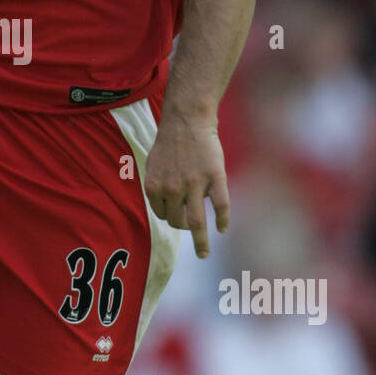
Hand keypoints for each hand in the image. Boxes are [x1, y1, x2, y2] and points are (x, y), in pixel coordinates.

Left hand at [144, 112, 229, 258]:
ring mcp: (194, 184)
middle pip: (177, 222)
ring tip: (203, 254)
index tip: (178, 214)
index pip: (162, 214)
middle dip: (183, 226)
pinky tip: (222, 229)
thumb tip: (165, 211)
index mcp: (155, 186)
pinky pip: (220, 206)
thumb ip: (157, 188)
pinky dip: (222, 221)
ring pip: (196, 222)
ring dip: (200, 242)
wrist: (187, 120)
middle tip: (191, 225)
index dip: (170, 216)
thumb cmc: (170, 143)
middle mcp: (173, 189)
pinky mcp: (215, 178)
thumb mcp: (153, 165)